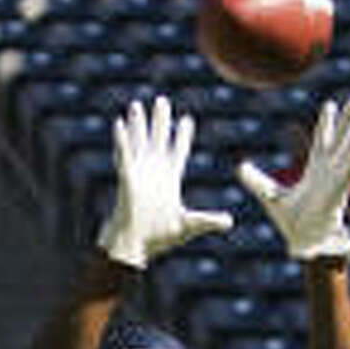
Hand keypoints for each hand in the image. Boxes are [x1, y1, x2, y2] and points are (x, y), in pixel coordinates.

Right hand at [98, 96, 232, 268]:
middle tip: (162, 101)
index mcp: (169, 181)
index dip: (182, 136)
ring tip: (136, 105)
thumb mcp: (189, 226)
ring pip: (139, 143)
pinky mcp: (126, 179)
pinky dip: (121, 140)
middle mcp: (153, 173)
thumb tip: (230, 222)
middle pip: (158, 140)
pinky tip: (119, 124)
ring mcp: (139, 175)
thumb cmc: (157, 239)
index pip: (178, 152)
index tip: (187, 120)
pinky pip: (123, 156)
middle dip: (161, 121)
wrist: (135, 248)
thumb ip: (209, 220)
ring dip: (138, 125)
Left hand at [237, 97, 349, 259]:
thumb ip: (256, 181)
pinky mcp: (338, 193)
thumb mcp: (270, 195)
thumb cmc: (291, 221)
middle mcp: (328, 172)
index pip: (321, 141)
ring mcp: (335, 181)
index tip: (330, 104)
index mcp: (314, 171)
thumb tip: (240, 168)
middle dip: (348, 122)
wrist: (300, 242)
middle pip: (340, 141)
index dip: (326, 123)